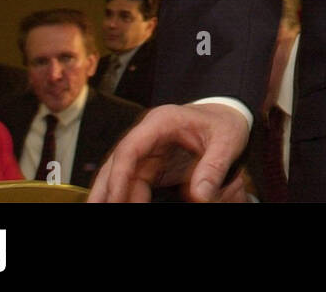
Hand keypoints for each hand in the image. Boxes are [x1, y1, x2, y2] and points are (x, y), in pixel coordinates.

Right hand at [87, 102, 250, 202]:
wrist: (228, 117)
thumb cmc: (226, 123)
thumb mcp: (227, 141)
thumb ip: (214, 167)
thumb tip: (199, 196)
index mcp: (162, 121)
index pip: (130, 148)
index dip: (119, 175)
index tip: (114, 199)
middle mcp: (148, 134)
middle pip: (117, 163)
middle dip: (104, 189)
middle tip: (96, 208)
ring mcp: (147, 149)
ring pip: (120, 174)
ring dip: (111, 194)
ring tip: (100, 209)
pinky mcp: (152, 164)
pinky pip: (133, 182)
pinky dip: (126, 197)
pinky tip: (121, 206)